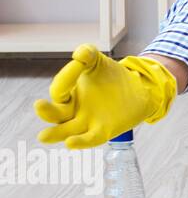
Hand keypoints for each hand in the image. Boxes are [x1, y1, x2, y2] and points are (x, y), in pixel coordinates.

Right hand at [33, 44, 177, 149]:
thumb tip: (79, 53)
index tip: (80, 62)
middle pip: (55, 114)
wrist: (138, 87)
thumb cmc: (112, 75)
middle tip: (39, 105)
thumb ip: (87, 54)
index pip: (59, 90)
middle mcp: (73, 111)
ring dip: (55, 134)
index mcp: (68, 95)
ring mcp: (87, 122)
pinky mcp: (104, 131)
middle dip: (45, 111)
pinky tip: (70, 143)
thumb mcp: (98, 61)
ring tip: (43, 136)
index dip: (66, 77)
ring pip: (66, 131)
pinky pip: (90, 139)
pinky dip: (80, 142)